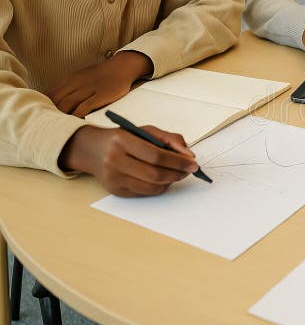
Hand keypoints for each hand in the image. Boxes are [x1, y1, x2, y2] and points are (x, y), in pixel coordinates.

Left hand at [47, 51, 152, 117]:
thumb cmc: (101, 75)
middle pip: (55, 101)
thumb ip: (67, 88)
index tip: (45, 117)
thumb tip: (55, 103)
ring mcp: (88, 89)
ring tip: (61, 128)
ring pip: (66, 105)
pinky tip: (76, 124)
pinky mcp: (100, 95)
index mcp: (68, 79)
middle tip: (51, 126)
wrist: (121, 67)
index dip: (44, 106)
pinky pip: (84, 108)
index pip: (48, 94)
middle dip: (51, 114)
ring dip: (62, 117)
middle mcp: (75, 83)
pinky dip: (77, 117)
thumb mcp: (80, 77)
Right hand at [58, 125, 198, 196]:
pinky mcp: (115, 190)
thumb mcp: (145, 131)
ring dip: (170, 182)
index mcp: (122, 141)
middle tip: (188, 170)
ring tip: (177, 174)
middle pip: (155, 174)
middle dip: (178, 174)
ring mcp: (113, 178)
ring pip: (152, 187)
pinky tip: (163, 179)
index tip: (193, 163)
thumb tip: (189, 155)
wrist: (92, 150)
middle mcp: (114, 160)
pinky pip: (144, 192)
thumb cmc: (123, 138)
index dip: (178, 162)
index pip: (157, 156)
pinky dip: (159, 187)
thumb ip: (170, 139)